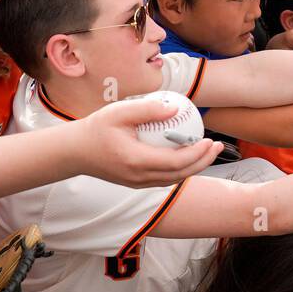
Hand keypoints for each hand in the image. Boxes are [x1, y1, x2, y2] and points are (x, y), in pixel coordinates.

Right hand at [78, 100, 222, 187]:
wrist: (74, 152)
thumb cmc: (96, 128)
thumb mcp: (119, 112)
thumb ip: (148, 110)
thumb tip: (176, 108)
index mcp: (136, 161)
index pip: (176, 163)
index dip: (198, 154)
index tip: (210, 140)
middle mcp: (139, 177)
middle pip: (181, 175)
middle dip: (204, 162)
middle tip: (217, 145)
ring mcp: (138, 183)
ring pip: (174, 180)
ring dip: (195, 167)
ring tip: (208, 150)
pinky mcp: (136, 183)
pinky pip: (165, 179)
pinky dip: (181, 170)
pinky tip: (188, 155)